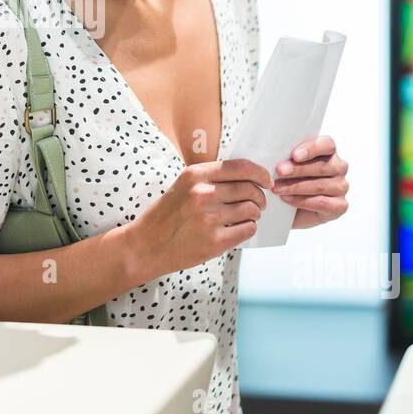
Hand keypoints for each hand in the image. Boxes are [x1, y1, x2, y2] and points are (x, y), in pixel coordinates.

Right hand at [126, 158, 273, 280]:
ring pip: (251, 209)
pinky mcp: (214, 241)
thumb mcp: (182, 186)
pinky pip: (247, 229)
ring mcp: (209, 218)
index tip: (266, 180)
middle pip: (249, 189)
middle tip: (259, 203)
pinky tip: (240, 228)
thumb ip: (210, 179)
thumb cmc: (166, 216)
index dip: (259, 173)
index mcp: (195, 175)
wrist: (146, 245)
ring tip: (247, 216)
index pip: (240, 167)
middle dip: (260, 196)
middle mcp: (202, 193)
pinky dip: (249, 228)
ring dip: (254, 213)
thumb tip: (247, 177)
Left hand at [274, 136, 349, 229]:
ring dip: (295, 187)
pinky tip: (287, 199)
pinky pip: (321, 202)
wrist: (291, 210)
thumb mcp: (287, 166)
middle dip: (297, 169)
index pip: (327, 144)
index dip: (312, 149)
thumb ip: (286, 157)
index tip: (294, 155)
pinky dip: (301, 201)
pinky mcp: (340, 205)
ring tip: (277, 188)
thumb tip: (272, 153)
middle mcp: (339, 167)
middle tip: (279, 171)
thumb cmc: (290, 181)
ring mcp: (341, 187)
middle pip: (321, 166)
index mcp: (328, 151)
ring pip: (320, 185)